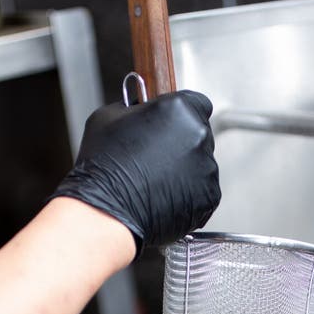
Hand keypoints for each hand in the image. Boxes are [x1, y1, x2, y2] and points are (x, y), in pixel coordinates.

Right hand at [49, 90, 220, 253]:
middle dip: (182, 143)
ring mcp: (207, 168)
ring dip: (185, 170)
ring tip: (156, 181)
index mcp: (180, 109)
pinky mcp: (209, 197)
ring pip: (202, 164)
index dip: (183, 114)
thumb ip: (136, 107)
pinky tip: (163, 197)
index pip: (197, 103)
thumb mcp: (110, 116)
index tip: (172, 124)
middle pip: (199, 135)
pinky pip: (203, 191)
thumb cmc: (104, 165)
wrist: (107, 211)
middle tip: (157, 158)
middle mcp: (199, 136)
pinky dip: (188, 195)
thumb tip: (142, 109)